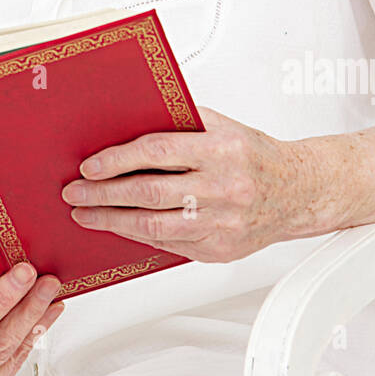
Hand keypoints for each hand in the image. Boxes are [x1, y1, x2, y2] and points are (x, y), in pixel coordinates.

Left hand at [60, 107, 319, 262]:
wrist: (299, 191)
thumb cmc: (254, 154)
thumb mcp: (221, 125)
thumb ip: (180, 125)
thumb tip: (126, 127)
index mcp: (221, 149)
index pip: (157, 153)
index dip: (117, 160)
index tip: (90, 165)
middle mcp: (222, 187)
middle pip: (149, 194)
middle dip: (104, 194)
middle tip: (75, 192)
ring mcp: (222, 223)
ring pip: (155, 227)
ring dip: (113, 221)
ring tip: (87, 214)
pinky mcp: (220, 250)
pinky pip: (170, 246)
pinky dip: (140, 237)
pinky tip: (121, 227)